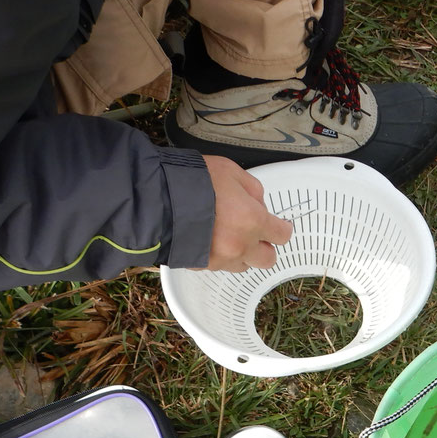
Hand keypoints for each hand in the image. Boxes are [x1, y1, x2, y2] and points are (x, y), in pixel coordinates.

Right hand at [203, 155, 291, 270]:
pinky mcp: (202, 266)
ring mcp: (221, 259)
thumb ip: (252, 190)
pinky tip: (208, 238)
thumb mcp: (230, 171)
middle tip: (253, 232)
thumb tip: (258, 204)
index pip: (282, 236)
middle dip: (264, 247)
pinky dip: (219, 255)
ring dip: (241, 252)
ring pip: (243, 265)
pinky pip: (220, 265)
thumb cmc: (192, 180)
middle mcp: (240, 245)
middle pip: (267, 259)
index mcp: (252, 220)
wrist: (154, 199)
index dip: (281, 229)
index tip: (278, 225)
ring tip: (226, 233)